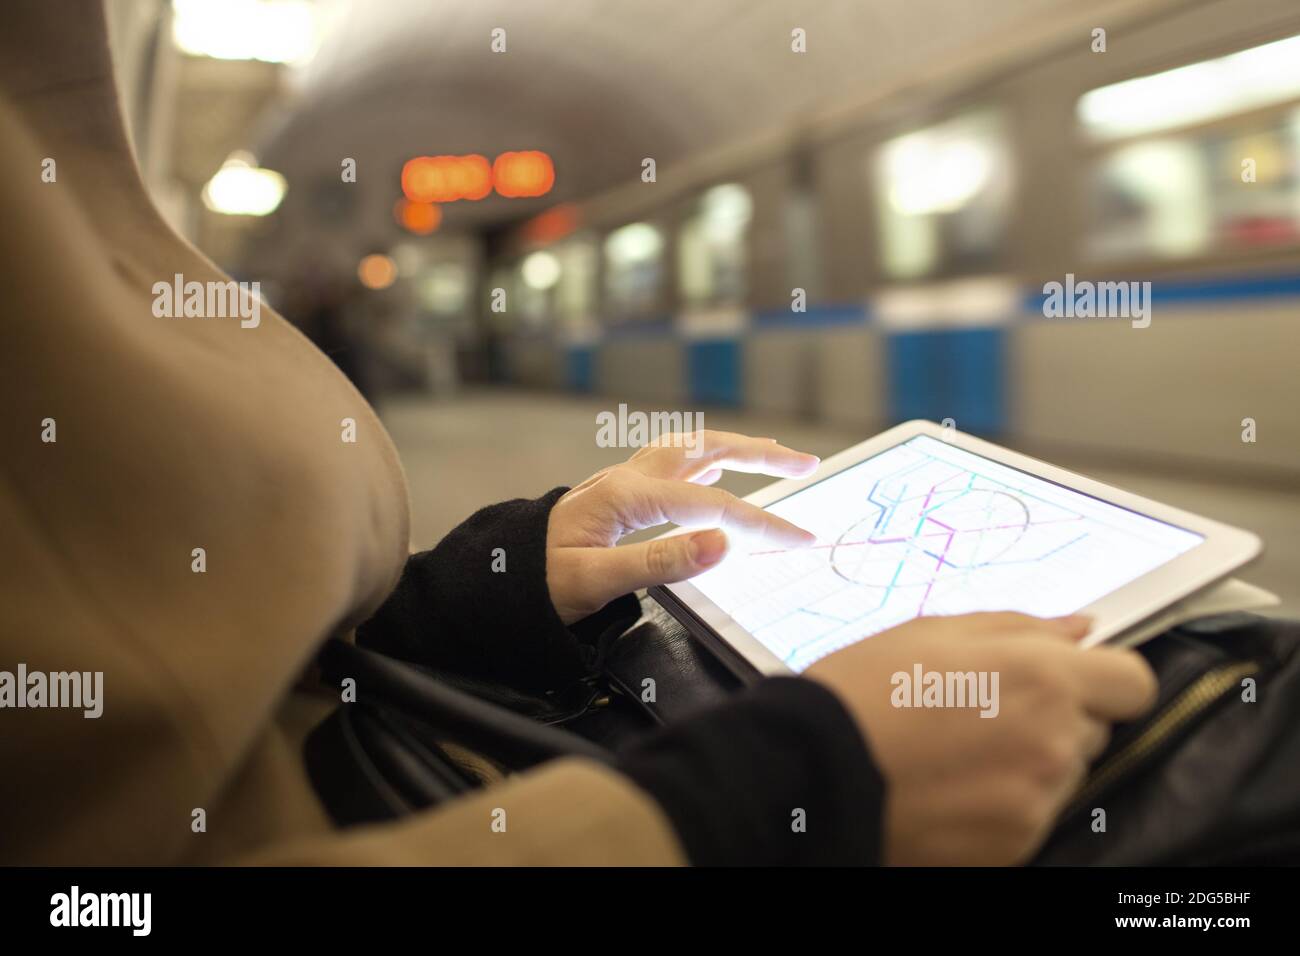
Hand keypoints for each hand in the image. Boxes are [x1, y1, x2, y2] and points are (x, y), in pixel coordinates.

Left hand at [546, 431, 819, 623]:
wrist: (497, 574)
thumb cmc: (539, 582)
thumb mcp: (595, 582)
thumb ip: (660, 562)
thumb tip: (723, 543)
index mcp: (628, 498)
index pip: (712, 506)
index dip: (761, 522)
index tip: (801, 537)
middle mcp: (629, 477)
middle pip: (708, 451)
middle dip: (762, 454)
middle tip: (806, 462)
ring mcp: (623, 479)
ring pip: (691, 447)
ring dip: (736, 446)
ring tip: (775, 454)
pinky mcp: (619, 490)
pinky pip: (673, 460)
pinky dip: (706, 456)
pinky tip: (719, 465)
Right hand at [804, 612, 1157, 865]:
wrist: (811, 771)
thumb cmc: (863, 690)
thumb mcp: (934, 631)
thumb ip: (1020, 626)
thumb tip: (1080, 628)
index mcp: (1043, 675)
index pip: (1133, 682)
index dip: (1104, 677)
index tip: (1071, 679)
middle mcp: (1055, 740)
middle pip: (1095, 728)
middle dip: (1057, 717)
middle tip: (985, 710)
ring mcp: (1038, 800)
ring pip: (1065, 773)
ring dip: (1031, 761)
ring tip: (959, 750)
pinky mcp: (1015, 844)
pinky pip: (1034, 814)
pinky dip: (1005, 802)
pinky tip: (953, 785)